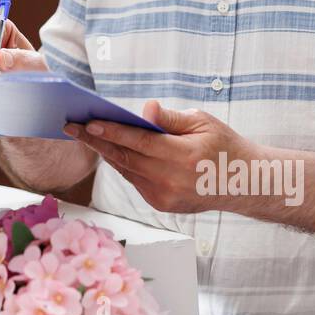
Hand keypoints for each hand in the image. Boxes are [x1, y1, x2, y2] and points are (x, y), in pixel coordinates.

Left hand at [62, 102, 250, 213]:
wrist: (244, 183)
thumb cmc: (224, 145)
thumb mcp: (203, 123)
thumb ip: (170, 119)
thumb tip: (144, 109)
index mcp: (183, 157)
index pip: (139, 142)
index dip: (112, 131)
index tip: (88, 121)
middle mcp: (170, 180)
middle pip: (124, 158)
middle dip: (95, 141)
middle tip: (70, 126)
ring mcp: (164, 196)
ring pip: (126, 170)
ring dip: (105, 151)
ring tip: (83, 133)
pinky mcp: (161, 205)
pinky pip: (135, 180)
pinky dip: (122, 164)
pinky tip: (109, 148)